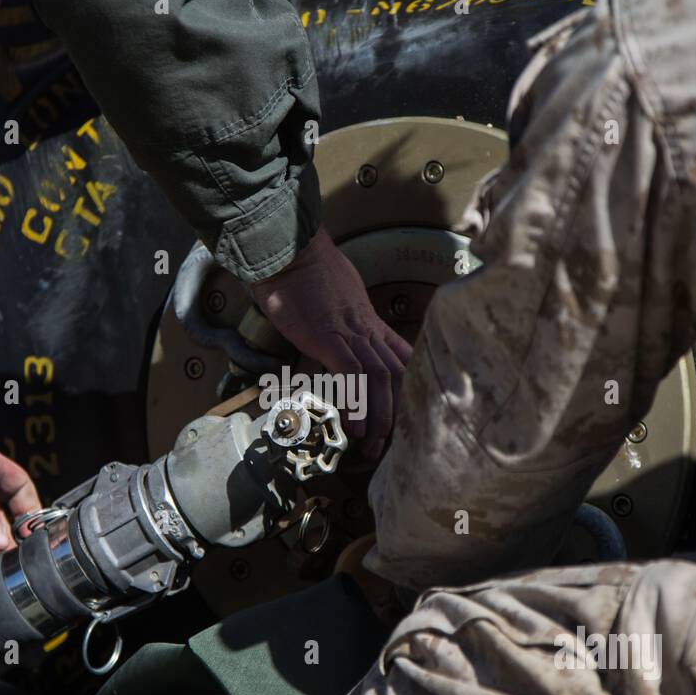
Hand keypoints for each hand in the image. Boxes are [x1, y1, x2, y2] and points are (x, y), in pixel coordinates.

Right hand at [250, 227, 411, 458]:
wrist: (288, 248)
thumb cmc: (302, 270)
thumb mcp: (334, 294)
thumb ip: (341, 316)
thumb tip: (334, 329)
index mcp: (368, 321)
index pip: (402, 360)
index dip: (407, 392)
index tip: (400, 419)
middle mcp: (366, 329)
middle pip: (398, 375)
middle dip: (395, 414)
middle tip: (385, 445)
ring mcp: (350, 332)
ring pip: (380, 379)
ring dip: (378, 417)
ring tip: (370, 445)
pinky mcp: (328, 337)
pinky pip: (351, 375)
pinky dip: (357, 403)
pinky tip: (353, 428)